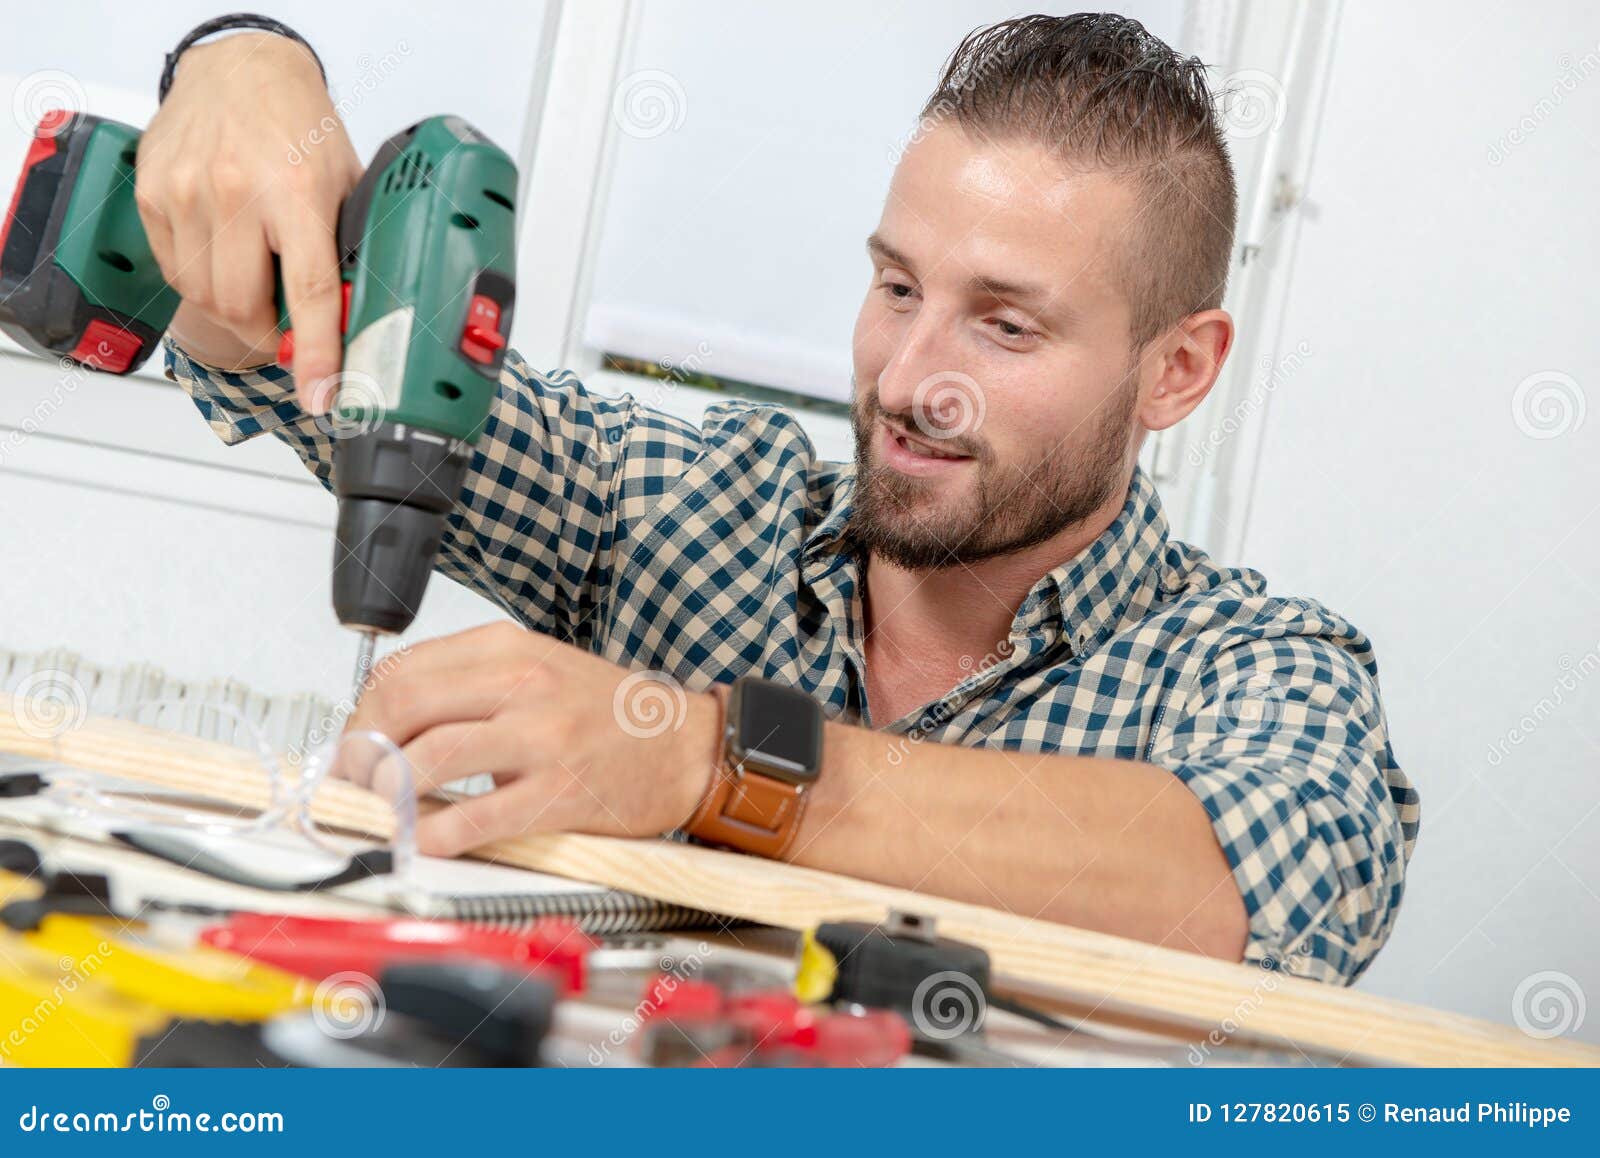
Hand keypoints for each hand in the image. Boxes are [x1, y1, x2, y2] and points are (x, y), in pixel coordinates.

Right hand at [136, 32, 361, 410]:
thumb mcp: (345, 184)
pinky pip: (174, 269)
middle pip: (243, 306)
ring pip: (204, 296)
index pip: (308, 292)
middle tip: (283, 323)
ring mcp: (187, 193)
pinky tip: (222, 253)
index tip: (320, 396)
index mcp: (298, 193)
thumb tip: (356, 321)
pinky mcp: (152, 194)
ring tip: (254, 279)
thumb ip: (347, 251)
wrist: (241, 69)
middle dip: (265, 332)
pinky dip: (201, 278)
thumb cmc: (300, 128)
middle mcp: (236, 192)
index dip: (314, 353)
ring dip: (232, 307)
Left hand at [345, 622, 721, 856]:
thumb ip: (472, 685)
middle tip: (355, 778)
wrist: (684, 745)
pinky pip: (476, 816)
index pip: (403, 669)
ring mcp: (541, 737)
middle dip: (362, 748)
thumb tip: (396, 724)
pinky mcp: (558, 792)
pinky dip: (434, 832)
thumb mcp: (539, 667)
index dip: (362, 712)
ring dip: (388, 790)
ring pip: (431, 756)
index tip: (356, 743)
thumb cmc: (610, 713)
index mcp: (509, 648)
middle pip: (404, 704)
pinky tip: (423, 838)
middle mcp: (522, 684)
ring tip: (383, 808)